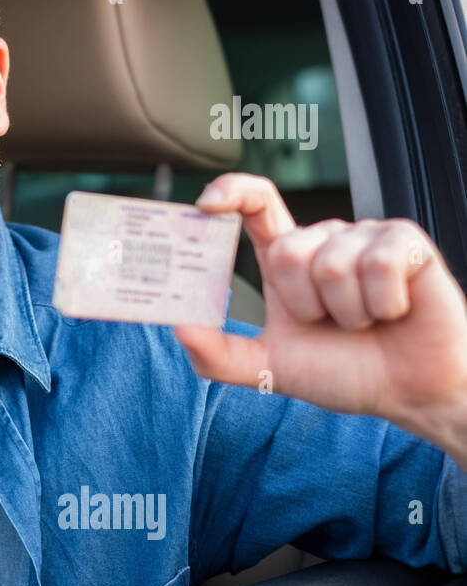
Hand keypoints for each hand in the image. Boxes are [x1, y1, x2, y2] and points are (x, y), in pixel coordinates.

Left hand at [172, 173, 466, 457]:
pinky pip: (378, 265)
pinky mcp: (405, 241)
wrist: (408, 393)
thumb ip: (219, 354)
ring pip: (331, 264)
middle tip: (330, 324)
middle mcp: (323, 239)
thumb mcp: (269, 368)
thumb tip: (178, 328)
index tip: (205, 205)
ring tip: (366, 321)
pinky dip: (383, 304)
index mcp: (288, 258)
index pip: (256, 204)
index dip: (231, 192)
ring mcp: (365, 236)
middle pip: (287, 251)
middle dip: (305, 304)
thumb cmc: (344, 372)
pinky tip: (394, 311)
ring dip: (347, 311)